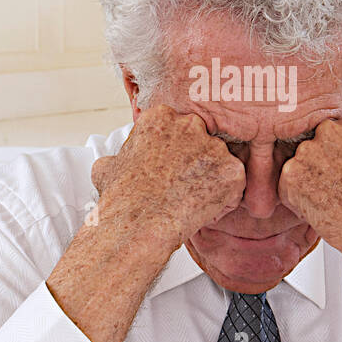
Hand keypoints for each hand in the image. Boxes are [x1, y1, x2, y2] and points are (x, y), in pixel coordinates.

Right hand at [90, 104, 245, 249]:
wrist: (140, 224)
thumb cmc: (123, 199)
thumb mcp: (107, 168)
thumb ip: (117, 157)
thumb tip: (110, 165)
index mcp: (161, 117)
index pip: (178, 129)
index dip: (174, 152)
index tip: (166, 169)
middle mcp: (191, 124)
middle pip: (202, 142)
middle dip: (196, 163)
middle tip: (180, 186)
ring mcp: (215, 147)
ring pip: (220, 164)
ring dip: (211, 181)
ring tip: (189, 200)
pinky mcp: (233, 172)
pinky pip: (235, 186)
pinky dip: (223, 201)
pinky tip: (201, 210)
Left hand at [278, 109, 341, 341]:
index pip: (333, 133)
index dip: (338, 157)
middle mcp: (331, 129)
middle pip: (312, 145)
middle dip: (320, 168)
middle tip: (337, 192)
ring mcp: (310, 152)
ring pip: (297, 166)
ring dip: (307, 185)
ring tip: (333, 204)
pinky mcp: (292, 176)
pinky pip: (285, 188)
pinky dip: (297, 203)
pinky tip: (321, 212)